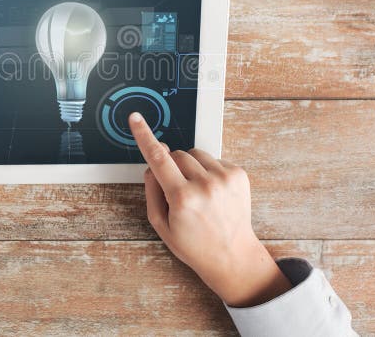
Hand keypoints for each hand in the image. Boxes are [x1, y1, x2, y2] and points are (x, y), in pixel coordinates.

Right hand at [129, 112, 291, 307]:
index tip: (136, 119)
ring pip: (195, 154)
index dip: (144, 136)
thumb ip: (152, 191)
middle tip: (177, 189)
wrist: (232, 255)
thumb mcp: (161, 224)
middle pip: (176, 154)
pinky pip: (213, 160)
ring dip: (191, 167)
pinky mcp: (238, 174)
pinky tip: (212, 193)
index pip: (158, 158)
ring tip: (197, 193)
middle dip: (171, 166)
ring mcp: (225, 178)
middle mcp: (205, 185)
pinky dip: (208, 171)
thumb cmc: (194, 244)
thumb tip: (151, 165)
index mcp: (182, 198)